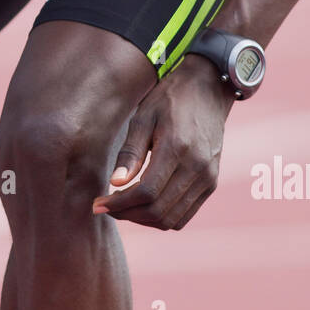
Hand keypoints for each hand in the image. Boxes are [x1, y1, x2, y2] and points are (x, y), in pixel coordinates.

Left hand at [91, 53, 233, 229]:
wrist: (207, 90)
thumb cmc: (170, 99)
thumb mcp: (143, 117)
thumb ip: (131, 152)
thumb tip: (116, 184)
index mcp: (178, 148)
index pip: (146, 192)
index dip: (118, 204)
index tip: (98, 203)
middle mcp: (197, 168)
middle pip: (158, 210)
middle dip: (127, 214)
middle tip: (105, 207)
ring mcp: (208, 178)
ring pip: (172, 220)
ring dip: (143, 220)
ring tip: (122, 208)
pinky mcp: (211, 183)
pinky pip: (185, 215)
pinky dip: (162, 218)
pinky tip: (143, 205)